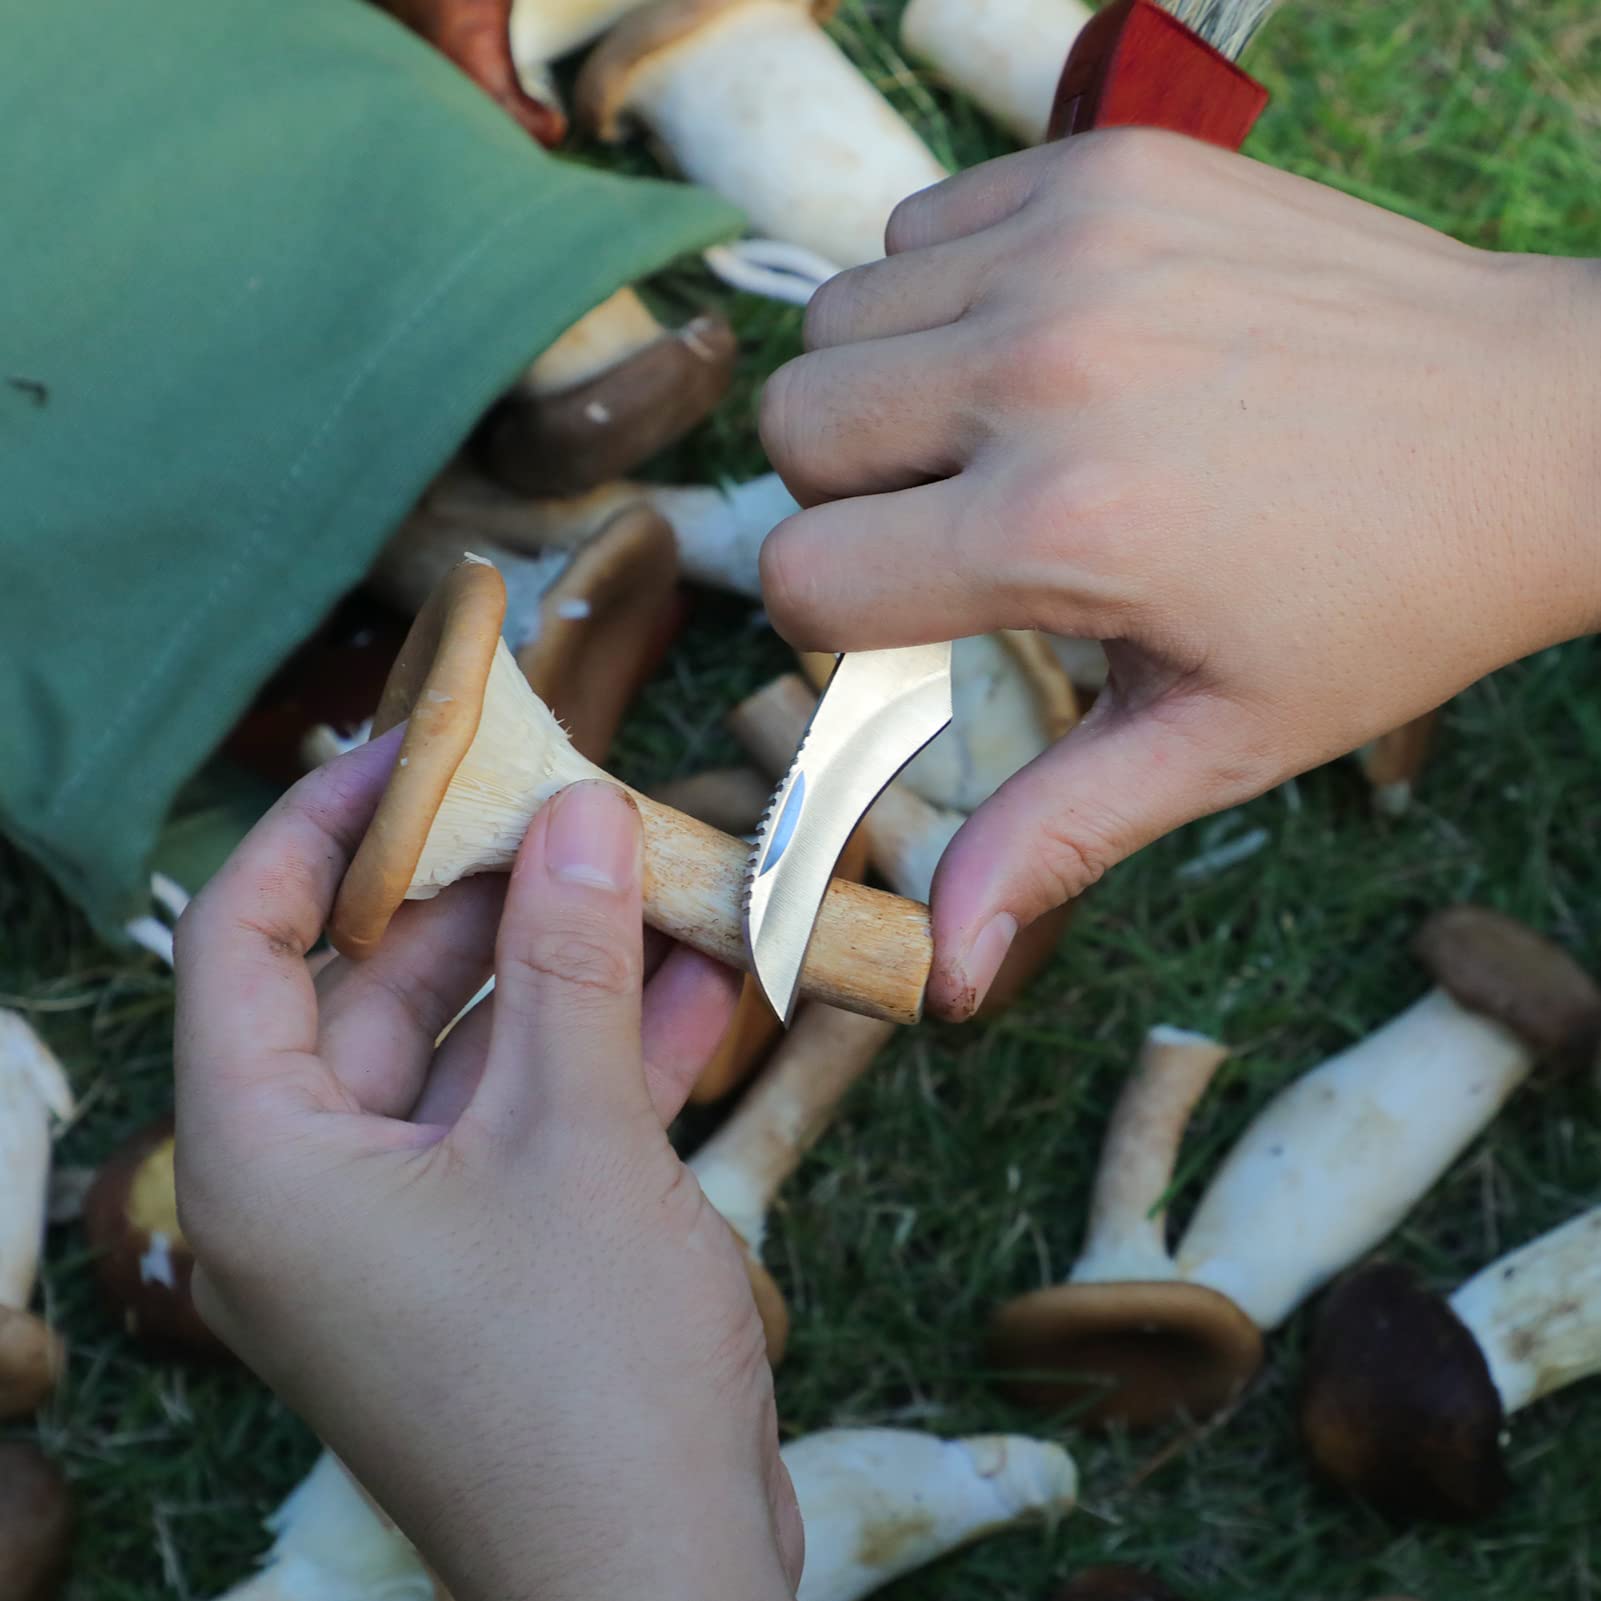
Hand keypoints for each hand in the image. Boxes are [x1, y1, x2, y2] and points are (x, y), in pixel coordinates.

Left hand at [173, 736, 799, 1600]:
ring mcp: (409, 1226)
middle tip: (575, 794)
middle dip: (491, 891)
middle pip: (382, 988)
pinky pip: (534, 1117)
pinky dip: (608, 1051)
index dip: (319, 827)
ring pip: (480, 1049)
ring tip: (664, 869)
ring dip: (576, 967)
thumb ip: (571, 961)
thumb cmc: (582, 1375)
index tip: (414, 747)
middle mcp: (316, 1189)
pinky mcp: (493, 1253)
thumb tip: (576, 806)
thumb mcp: (577, 1137)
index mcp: (269, 1163)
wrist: (658, 1583)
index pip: (246, 944)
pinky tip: (705, 978)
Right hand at [758, 132, 1600, 1018]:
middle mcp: (1051, 368)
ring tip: (994, 431)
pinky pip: (921, 221)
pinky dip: (942, 287)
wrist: (1540, 428)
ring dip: (883, 389)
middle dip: (844, 499)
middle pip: (793, 432)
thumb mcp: (1212, 744)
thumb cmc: (1382, 605)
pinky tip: (1039, 341)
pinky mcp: (1110, 164)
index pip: (803, 578)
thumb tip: (949, 975)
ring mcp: (1076, 246)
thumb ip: (1051, 840)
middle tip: (955, 522)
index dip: (841, 624)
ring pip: (840, 318)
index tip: (921, 621)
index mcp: (1063, 528)